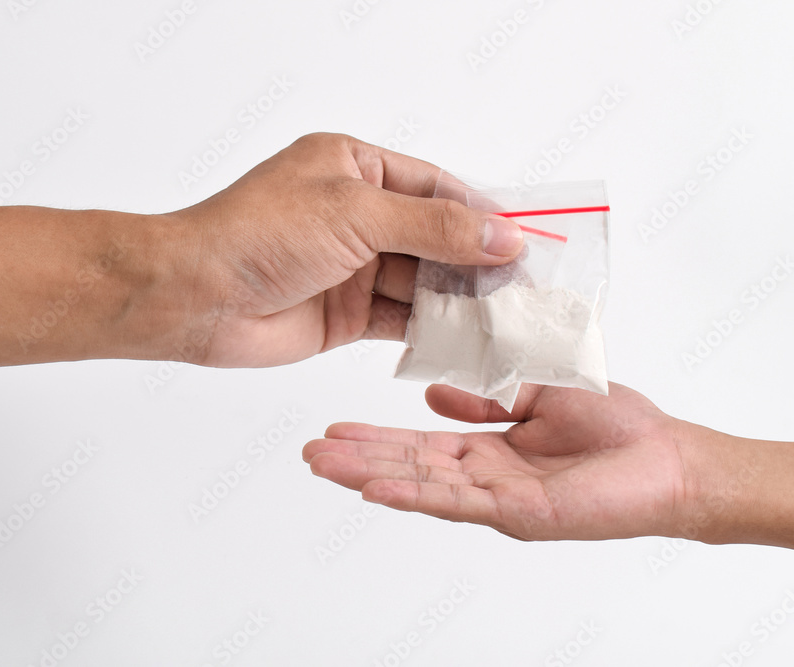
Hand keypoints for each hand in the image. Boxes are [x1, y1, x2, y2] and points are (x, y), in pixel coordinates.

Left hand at [163, 133, 523, 366]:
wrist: (196, 297)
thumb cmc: (259, 234)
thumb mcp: (355, 214)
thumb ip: (433, 227)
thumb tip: (502, 236)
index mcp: (353, 167)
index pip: (434, 186)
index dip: (479, 213)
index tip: (523, 238)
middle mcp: (354, 215)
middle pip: (432, 236)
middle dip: (474, 261)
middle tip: (524, 286)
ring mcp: (351, 266)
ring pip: (420, 280)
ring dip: (458, 298)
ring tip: (505, 317)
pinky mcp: (345, 313)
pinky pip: (400, 318)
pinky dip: (431, 328)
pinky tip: (466, 338)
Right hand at [303, 382, 691, 540]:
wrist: (668, 456)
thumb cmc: (615, 425)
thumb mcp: (538, 390)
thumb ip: (485, 395)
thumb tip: (432, 397)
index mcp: (490, 447)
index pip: (420, 442)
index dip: (376, 436)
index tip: (334, 427)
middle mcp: (485, 476)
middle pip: (408, 467)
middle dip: (357, 459)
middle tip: (308, 452)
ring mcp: (497, 498)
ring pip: (421, 485)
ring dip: (369, 476)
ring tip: (322, 466)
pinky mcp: (517, 513)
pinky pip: (456, 501)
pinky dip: (413, 495)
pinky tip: (375, 489)